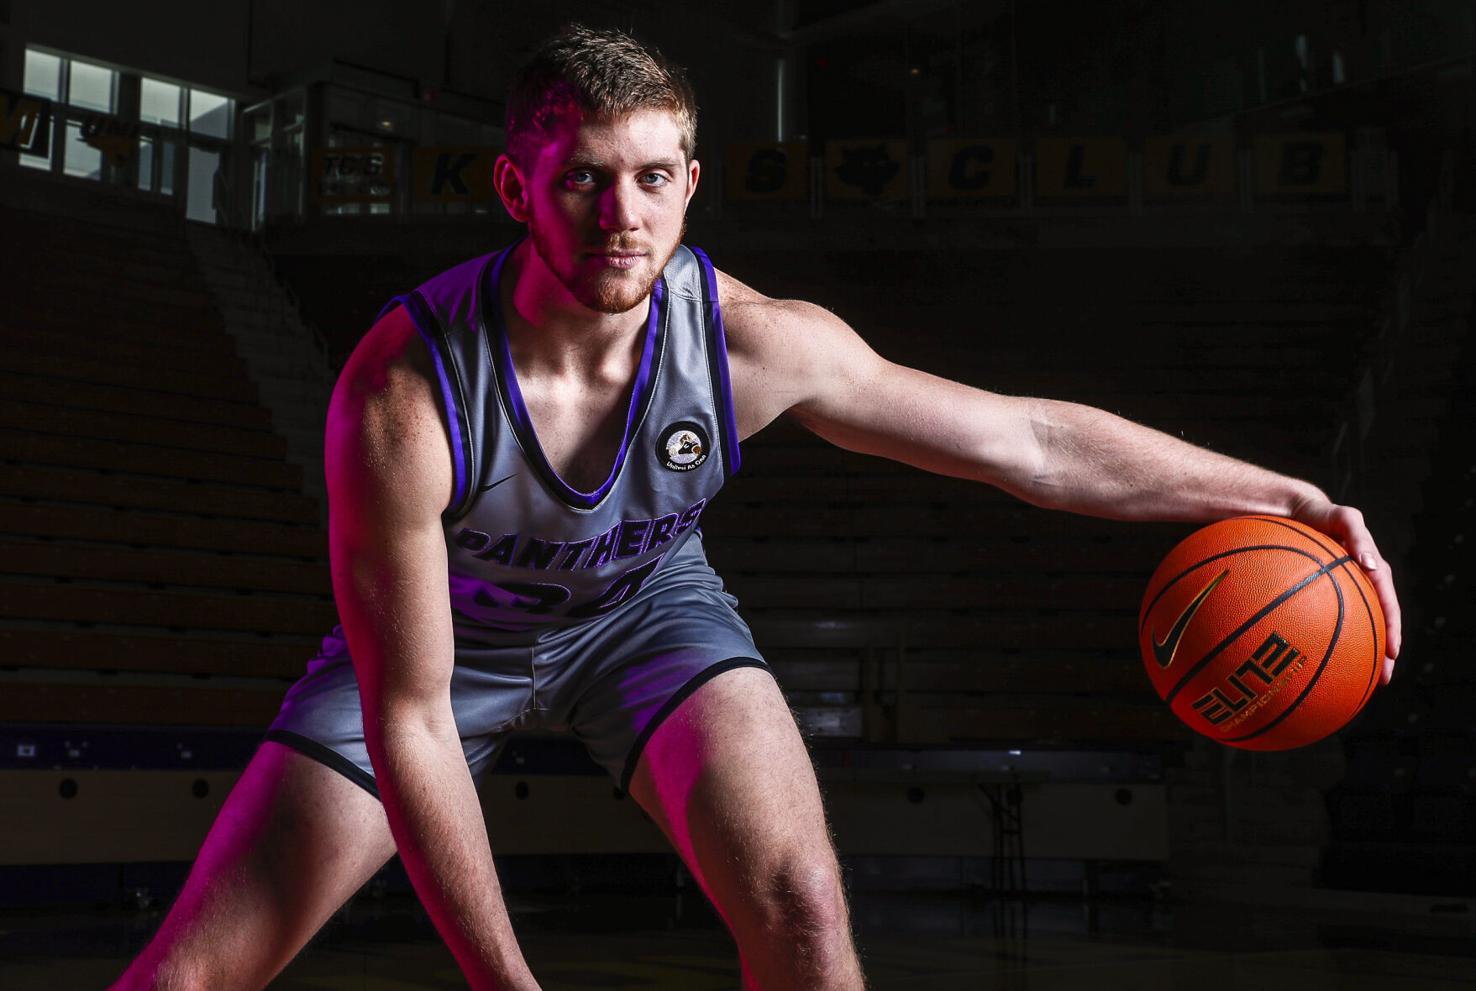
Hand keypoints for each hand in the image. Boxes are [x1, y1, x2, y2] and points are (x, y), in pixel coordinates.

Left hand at [1290, 498, 1401, 685]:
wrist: (1298, 514)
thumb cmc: (1321, 515)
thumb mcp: (1343, 516)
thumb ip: (1355, 531)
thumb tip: (1370, 563)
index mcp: (1373, 572)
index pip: (1387, 604)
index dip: (1392, 628)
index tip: (1393, 652)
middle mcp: (1363, 586)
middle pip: (1378, 624)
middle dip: (1384, 653)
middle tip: (1384, 679)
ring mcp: (1346, 592)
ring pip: (1358, 628)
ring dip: (1362, 654)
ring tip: (1359, 684)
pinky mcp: (1327, 595)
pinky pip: (1332, 621)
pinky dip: (1329, 641)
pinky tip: (1317, 661)